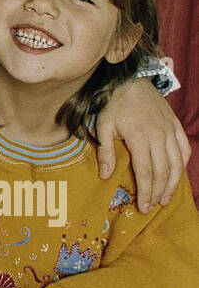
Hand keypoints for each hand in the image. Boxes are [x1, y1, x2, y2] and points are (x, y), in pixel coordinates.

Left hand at [96, 79, 189, 211]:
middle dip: (158, 192)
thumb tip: (105, 176)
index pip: (146, 172)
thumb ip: (105, 152)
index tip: (143, 207)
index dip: (146, 191)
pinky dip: (182, 165)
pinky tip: (177, 176)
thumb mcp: (102, 126)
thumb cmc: (113, 104)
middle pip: (163, 171)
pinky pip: (184, 149)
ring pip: (176, 163)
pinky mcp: (175, 125)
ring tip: (165, 198)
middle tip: (152, 207)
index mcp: (139, 138)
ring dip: (172, 183)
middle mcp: (158, 136)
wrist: (130, 80)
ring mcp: (169, 130)